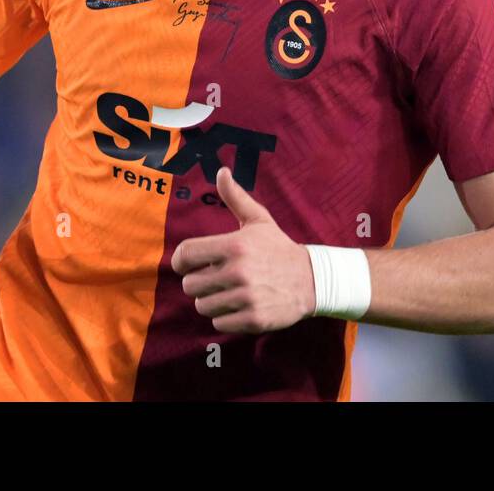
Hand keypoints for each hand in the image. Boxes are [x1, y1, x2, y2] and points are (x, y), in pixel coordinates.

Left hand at [172, 167, 315, 333]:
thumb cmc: (278, 248)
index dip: (181, 262)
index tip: (189, 265)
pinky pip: (218, 323)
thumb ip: (236, 197)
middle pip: (190, 285)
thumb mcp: (259, 220)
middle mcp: (238, 271)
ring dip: (211, 301)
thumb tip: (221, 171)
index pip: (185, 255)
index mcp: (234, 245)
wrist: (312, 280)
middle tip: (216, 279)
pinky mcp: (253, 319)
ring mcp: (246, 296)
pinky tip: (240, 305)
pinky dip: (225, 317)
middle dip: (199, 283)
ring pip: (202, 306)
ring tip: (229, 292)